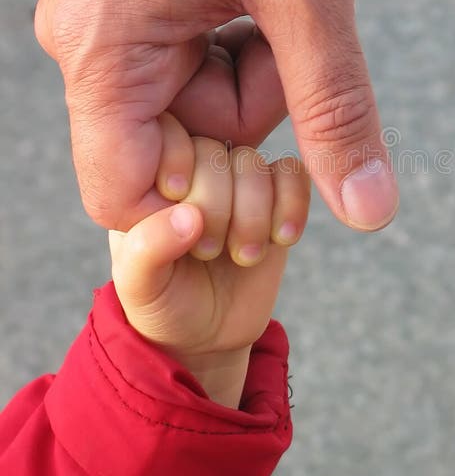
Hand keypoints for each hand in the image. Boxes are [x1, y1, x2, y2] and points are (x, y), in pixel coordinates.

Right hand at [35, 0, 397, 232]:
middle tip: (272, 37)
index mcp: (103, 53)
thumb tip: (373, 209)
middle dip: (248, 113)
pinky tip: (246, 0)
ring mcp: (105, 29)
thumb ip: (336, 108)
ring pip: (194, 110)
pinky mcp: (130, 14)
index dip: (193, 208)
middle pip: (176, 149)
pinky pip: (189, 72)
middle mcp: (86, 48)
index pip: (121, 195)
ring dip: (251, 77)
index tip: (261, 171)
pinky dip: (234, 52)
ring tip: (260, 5)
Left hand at [109, 118, 310, 408]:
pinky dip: (292, 205)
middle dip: (220, 207)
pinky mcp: (277, 198)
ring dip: (255, 213)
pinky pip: (294, 176)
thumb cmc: (163, 302)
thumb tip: (190, 216)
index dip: (185, 178)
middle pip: (218, 153)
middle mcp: (196, 169)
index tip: (183, 224)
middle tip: (211, 253)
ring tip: (245, 257)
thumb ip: (149, 250)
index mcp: (153, 177)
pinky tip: (282, 240)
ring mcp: (238, 181)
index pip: (173, 142)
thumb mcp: (139, 285)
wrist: (206, 334)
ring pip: (255, 164)